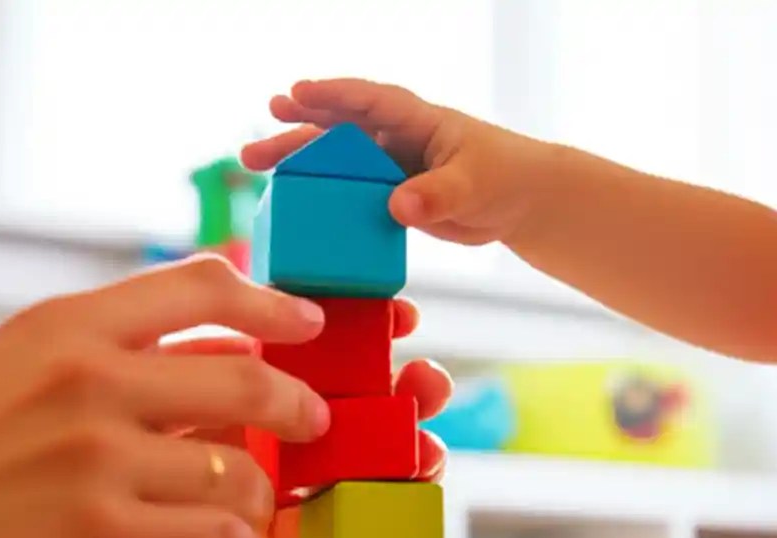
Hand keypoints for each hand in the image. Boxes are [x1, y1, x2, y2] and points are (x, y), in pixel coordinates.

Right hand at [29, 301, 451, 537]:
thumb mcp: (9, 370)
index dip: (273, 305)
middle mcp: (88, 378)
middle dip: (300, 409)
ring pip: (242, 474)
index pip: (202, 286)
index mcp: (66, 325)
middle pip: (249, 382)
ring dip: (260, 500)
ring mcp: (95, 457)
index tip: (308, 325)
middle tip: (313, 425)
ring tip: (249, 514)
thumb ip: (103, 354)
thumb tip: (208, 349)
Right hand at [241, 78, 554, 246]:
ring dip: (298, 161)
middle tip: (261, 129)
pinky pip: (348, 192)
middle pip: (340, 127)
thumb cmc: (506, 178)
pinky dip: (320, 196)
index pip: (371, 100)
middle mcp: (398, 138)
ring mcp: (391, 167)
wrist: (522, 203)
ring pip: (335, 160)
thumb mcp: (475, 185)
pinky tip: (291, 206)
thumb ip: (438, 194)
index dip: (334, 95)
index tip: (297, 92)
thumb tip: (396, 207)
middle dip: (300, 125)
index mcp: (419, 121)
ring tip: (254, 165)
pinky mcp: (390, 196)